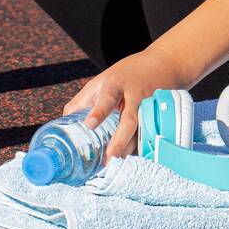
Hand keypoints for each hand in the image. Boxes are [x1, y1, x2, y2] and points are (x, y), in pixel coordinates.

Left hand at [63, 44, 188, 160]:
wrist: (164, 63)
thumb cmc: (126, 74)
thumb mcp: (101, 80)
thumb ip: (82, 101)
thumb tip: (64, 122)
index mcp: (116, 85)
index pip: (107, 98)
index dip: (99, 111)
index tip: (90, 124)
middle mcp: (135, 96)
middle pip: (130, 120)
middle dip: (119, 140)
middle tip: (109, 158)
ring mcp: (151, 107)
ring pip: (142, 131)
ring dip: (130, 149)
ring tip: (117, 165)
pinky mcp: (161, 116)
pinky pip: (150, 135)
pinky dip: (141, 148)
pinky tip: (132, 161)